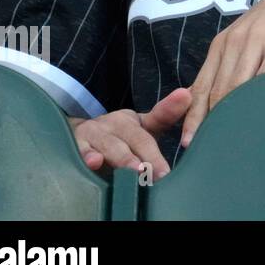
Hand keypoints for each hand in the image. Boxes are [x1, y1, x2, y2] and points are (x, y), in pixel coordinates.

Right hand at [69, 88, 191, 177]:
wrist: (75, 135)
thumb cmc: (117, 136)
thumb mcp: (141, 126)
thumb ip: (165, 115)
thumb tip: (189, 94)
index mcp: (133, 119)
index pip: (157, 118)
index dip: (171, 109)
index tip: (186, 97)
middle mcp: (114, 122)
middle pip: (136, 138)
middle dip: (150, 154)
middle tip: (162, 170)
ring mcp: (94, 133)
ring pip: (111, 146)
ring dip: (124, 158)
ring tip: (138, 168)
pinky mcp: (76, 145)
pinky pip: (81, 152)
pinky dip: (87, 156)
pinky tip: (94, 162)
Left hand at [180, 0, 264, 147]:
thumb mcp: (252, 37)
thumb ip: (235, 64)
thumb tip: (218, 100)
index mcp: (224, 43)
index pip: (201, 86)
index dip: (192, 117)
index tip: (188, 142)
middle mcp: (235, 41)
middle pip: (216, 91)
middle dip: (208, 123)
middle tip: (205, 151)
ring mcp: (258, 39)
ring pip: (238, 86)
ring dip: (231, 116)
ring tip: (229, 143)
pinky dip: (260, 99)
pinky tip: (260, 117)